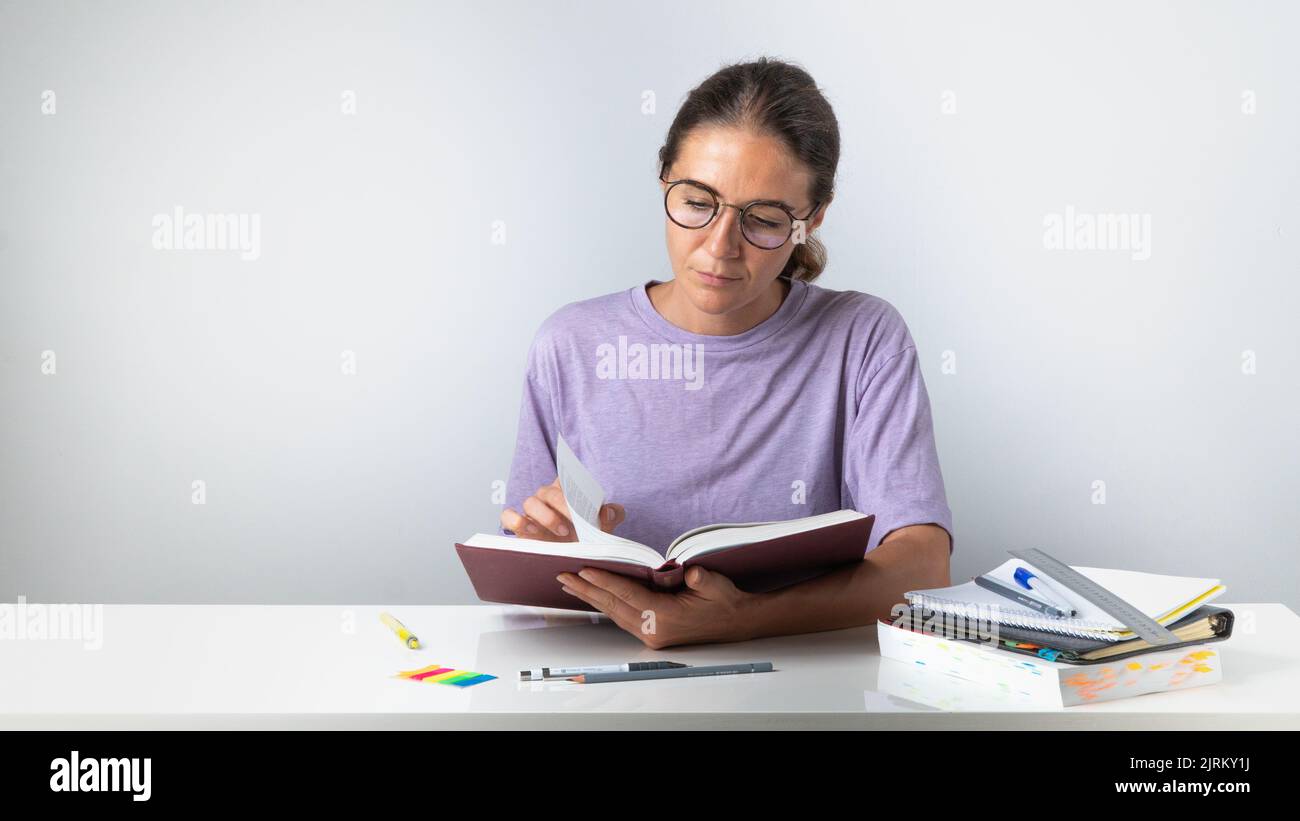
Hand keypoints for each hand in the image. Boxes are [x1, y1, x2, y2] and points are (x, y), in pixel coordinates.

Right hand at [500, 477, 625, 541]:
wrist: (574, 556)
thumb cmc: (587, 535)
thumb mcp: (605, 526)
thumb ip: (613, 514)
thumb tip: (607, 511)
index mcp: (567, 490)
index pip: (567, 477)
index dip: (575, 484)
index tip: (587, 499)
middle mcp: (547, 497)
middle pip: (548, 491)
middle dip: (563, 505)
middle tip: (577, 522)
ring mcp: (532, 511)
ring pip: (529, 502)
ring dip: (544, 516)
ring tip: (561, 532)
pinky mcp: (519, 526)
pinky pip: (509, 517)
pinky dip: (516, 521)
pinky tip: (532, 532)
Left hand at [556, 565, 754, 648]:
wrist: (737, 622)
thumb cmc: (725, 600)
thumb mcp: (714, 584)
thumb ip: (699, 578)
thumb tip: (686, 572)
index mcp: (665, 617)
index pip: (626, 594)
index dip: (603, 580)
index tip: (583, 569)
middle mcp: (653, 629)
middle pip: (612, 606)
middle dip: (586, 590)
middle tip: (563, 577)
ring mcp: (651, 635)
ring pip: (613, 613)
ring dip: (592, 598)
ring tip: (572, 585)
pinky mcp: (652, 635)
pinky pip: (622, 618)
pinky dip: (606, 605)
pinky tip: (596, 597)